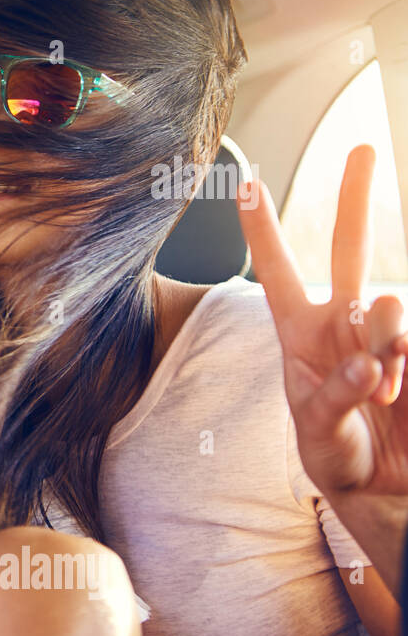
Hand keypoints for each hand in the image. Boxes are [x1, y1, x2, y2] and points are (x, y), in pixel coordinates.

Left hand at [237, 145, 407, 587]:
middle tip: (362, 149)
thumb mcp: (320, 431)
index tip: (245, 181)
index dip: (262, 227)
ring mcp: (386, 331)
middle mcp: (343, 320)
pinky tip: (397, 393)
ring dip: (386, 346)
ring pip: (389, 308)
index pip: (277, 270)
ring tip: (383, 390)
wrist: (383, 486)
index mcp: (300, 332)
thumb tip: (372, 361)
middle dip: (356, 199)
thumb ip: (339, 393)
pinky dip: (405, 365)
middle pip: (350, 247)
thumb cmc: (335, 453)